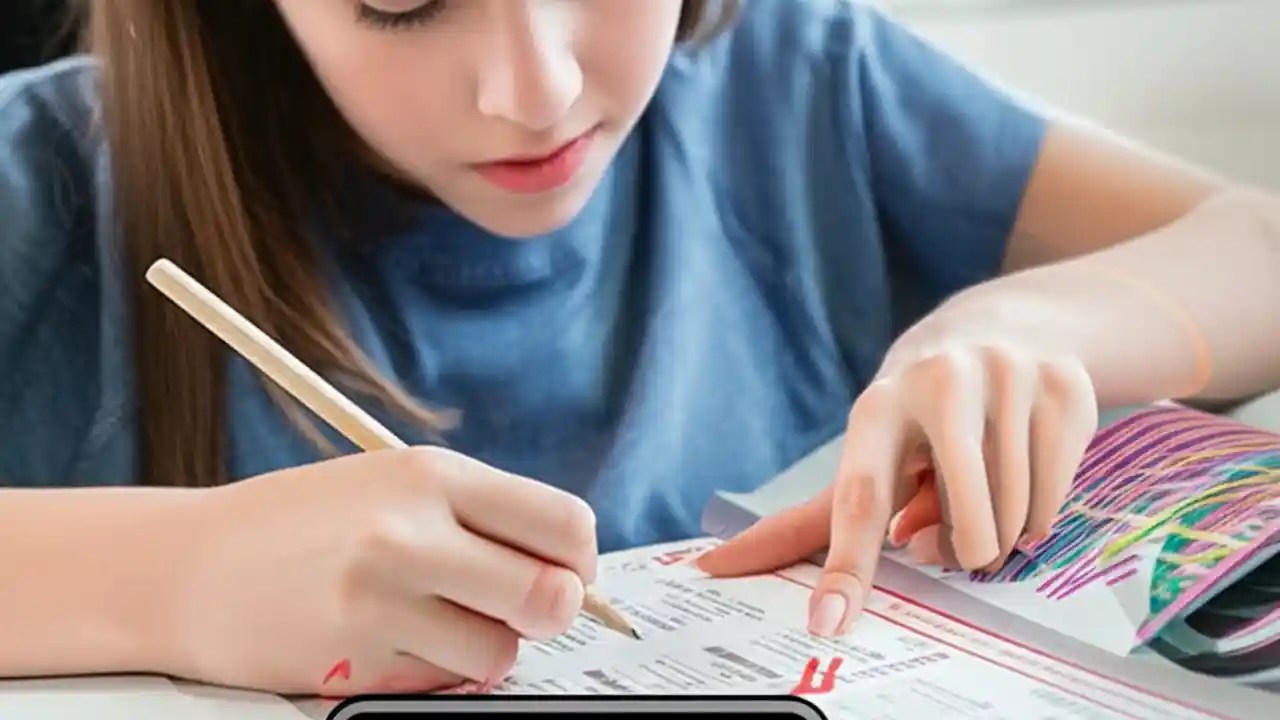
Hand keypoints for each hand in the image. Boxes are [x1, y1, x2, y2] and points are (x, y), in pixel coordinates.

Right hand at [161, 447, 596, 694]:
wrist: (186, 567)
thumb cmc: (300, 524)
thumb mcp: (391, 486)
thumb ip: (480, 519)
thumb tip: (571, 573)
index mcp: (429, 475)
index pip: (563, 523)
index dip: (578, 560)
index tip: (566, 573)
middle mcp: (409, 533)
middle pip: (549, 595)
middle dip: (548, 611)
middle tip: (516, 607)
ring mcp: (380, 603)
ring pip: (499, 652)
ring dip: (482, 646)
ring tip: (430, 619)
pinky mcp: (354, 664)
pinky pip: (441, 683)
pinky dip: (431, 671)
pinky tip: (385, 639)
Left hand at [697, 321, 1097, 636]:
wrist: (1003, 329)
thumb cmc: (921, 413)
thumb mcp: (872, 450)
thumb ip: (812, 520)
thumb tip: (718, 565)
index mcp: (877, 407)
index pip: (857, 500)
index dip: (845, 567)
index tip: (829, 622)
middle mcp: (940, 383)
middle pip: (960, 531)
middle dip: (960, 550)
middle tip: (952, 518)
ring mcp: (1008, 380)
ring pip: (1012, 522)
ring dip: (1000, 534)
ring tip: (987, 487)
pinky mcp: (1066, 389)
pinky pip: (1054, 504)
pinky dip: (1037, 516)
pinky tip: (1024, 473)